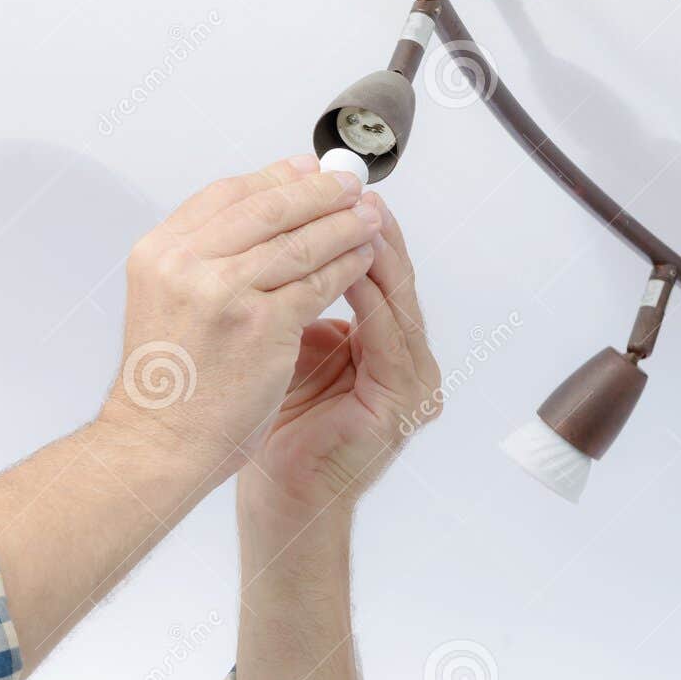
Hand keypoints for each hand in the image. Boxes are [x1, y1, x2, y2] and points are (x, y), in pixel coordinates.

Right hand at [97, 154, 381, 487]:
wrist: (157, 444)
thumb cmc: (165, 384)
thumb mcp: (163, 301)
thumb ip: (199, 261)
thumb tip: (258, 219)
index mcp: (159, 253)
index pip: (226, 195)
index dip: (274, 177)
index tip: (307, 168)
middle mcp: (186, 264)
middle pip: (267, 208)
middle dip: (317, 191)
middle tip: (350, 183)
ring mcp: (225, 293)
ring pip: (300, 241)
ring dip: (342, 224)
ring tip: (368, 217)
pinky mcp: (263, 325)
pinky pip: (318, 282)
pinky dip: (346, 265)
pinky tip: (362, 260)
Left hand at [238, 190, 442, 521]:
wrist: (274, 494)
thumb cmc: (272, 425)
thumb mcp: (284, 344)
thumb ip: (293, 296)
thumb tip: (268, 230)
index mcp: (382, 343)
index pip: (375, 267)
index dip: (351, 225)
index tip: (324, 185)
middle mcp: (407, 358)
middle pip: (393, 275)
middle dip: (366, 229)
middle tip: (343, 187)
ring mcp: (412, 383)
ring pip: (396, 300)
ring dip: (372, 254)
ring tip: (347, 215)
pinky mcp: (402, 405)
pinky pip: (388, 338)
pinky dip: (369, 299)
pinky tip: (347, 268)